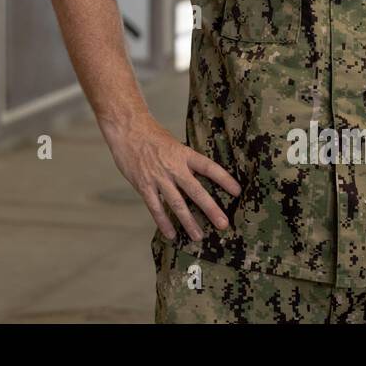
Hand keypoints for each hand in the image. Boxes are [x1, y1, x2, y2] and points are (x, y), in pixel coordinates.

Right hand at [100, 112, 240, 242]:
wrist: (127, 129)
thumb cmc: (151, 135)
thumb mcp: (173, 143)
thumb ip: (184, 160)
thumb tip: (198, 175)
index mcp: (184, 154)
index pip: (209, 167)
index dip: (224, 179)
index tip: (238, 191)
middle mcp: (174, 167)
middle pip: (196, 191)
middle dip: (211, 209)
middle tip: (223, 224)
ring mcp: (158, 177)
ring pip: (177, 203)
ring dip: (188, 222)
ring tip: (198, 236)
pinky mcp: (144, 185)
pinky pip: (155, 207)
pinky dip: (164, 222)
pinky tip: (171, 234)